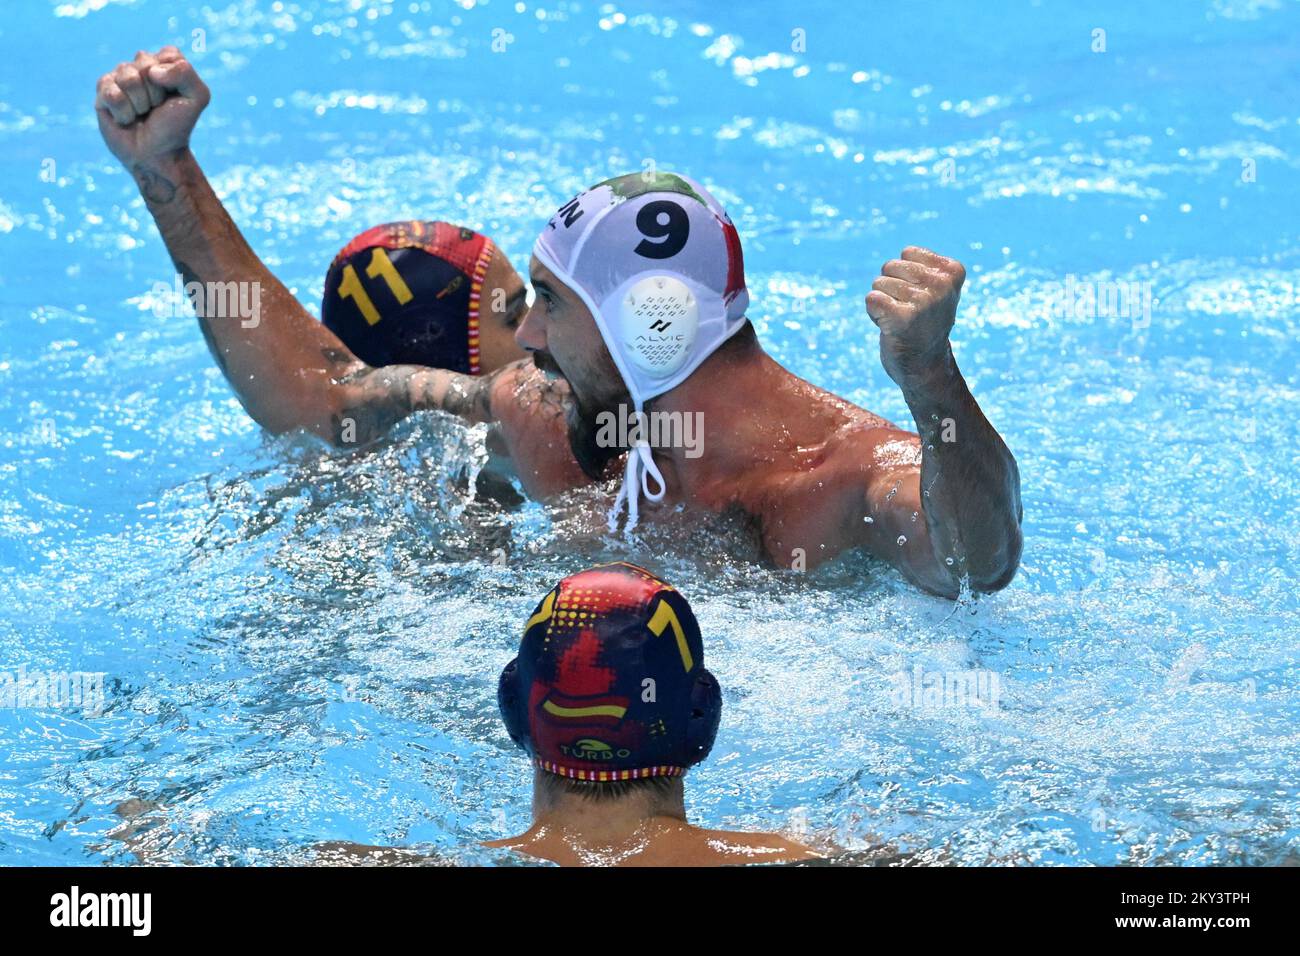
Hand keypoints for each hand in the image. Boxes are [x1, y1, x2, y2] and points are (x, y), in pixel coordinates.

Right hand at [95, 47, 209, 168]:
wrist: (158, 154)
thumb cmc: (176, 126)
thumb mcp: (197, 98)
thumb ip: (185, 73)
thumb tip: (152, 71)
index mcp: (164, 63)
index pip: (168, 54)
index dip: (174, 78)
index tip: (175, 96)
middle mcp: (141, 66)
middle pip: (145, 65)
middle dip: (156, 93)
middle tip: (157, 109)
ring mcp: (120, 78)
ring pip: (128, 78)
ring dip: (140, 104)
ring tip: (142, 114)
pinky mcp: (103, 92)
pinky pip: (112, 94)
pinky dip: (124, 112)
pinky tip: (126, 119)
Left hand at [865, 246, 965, 384]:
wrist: (925, 364)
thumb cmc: (924, 322)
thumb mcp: (936, 288)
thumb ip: (924, 266)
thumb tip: (906, 252)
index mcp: (953, 271)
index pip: (907, 253)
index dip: (904, 275)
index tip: (918, 298)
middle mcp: (942, 284)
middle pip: (890, 266)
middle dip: (890, 288)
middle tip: (907, 311)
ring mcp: (924, 301)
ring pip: (879, 284)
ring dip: (883, 303)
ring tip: (900, 320)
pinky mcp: (903, 317)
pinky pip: (872, 299)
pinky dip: (874, 313)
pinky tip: (890, 327)